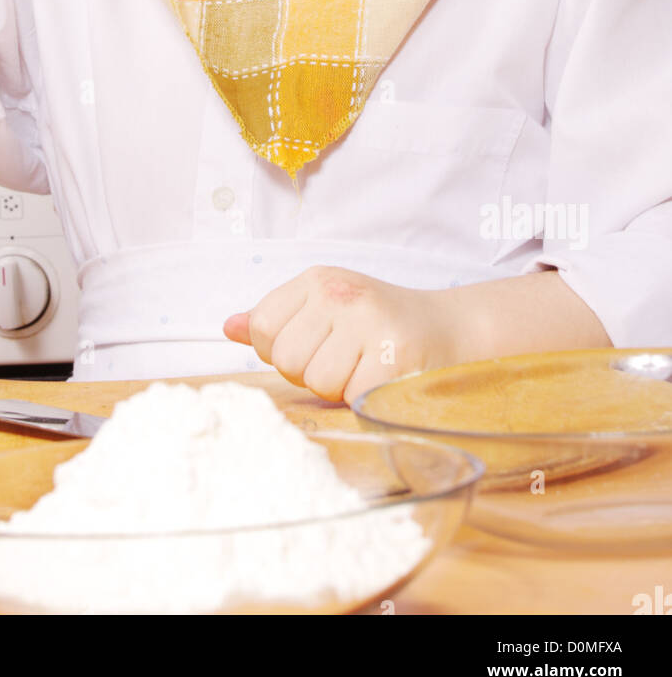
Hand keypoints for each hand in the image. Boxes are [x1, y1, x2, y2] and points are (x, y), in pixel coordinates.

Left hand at [223, 265, 460, 404]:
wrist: (449, 328)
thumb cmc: (378, 322)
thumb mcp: (324, 308)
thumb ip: (277, 320)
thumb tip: (228, 328)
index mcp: (317, 279)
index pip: (263, 327)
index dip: (280, 350)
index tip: (312, 346)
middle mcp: (340, 293)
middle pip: (286, 359)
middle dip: (310, 373)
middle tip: (343, 360)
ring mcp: (368, 322)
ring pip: (318, 381)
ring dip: (338, 388)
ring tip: (363, 367)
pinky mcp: (393, 356)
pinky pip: (351, 397)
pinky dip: (364, 397)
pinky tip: (381, 377)